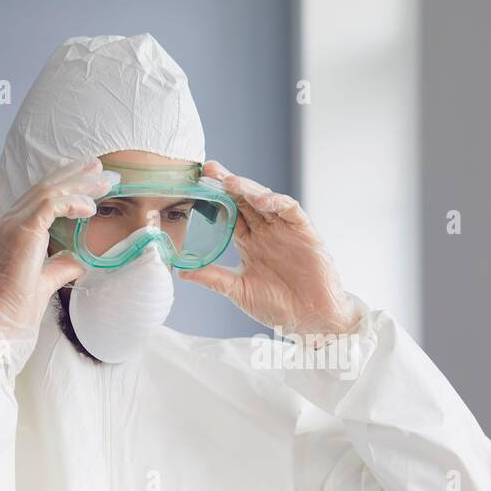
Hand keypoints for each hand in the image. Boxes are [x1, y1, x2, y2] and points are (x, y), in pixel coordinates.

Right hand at [0, 159, 117, 370]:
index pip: (38, 200)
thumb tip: (79, 259)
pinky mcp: (20, 234)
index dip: (63, 187)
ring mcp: (10, 227)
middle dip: (73, 175)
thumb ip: (59, 266)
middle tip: (98, 167)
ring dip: (78, 183)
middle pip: (43, 189)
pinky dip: (73, 202)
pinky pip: (50, 205)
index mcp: (8, 233)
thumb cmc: (13, 313)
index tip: (87, 180)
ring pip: (48, 192)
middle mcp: (6, 225)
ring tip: (104, 178)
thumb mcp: (42, 283)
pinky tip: (91, 206)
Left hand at [180, 160, 361, 335]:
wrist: (311, 319)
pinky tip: (262, 200)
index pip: (229, 213)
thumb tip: (180, 270)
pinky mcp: (304, 232)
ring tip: (230, 182)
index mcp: (249, 242)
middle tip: (209, 170)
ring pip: (265, 199)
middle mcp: (265, 231)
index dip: (213, 198)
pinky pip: (290, 210)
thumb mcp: (238, 290)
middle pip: (244, 200)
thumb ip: (212, 277)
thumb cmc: (278, 306)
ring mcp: (285, 230)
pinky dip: (276, 202)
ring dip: (249, 188)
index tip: (195, 186)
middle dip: (227, 183)